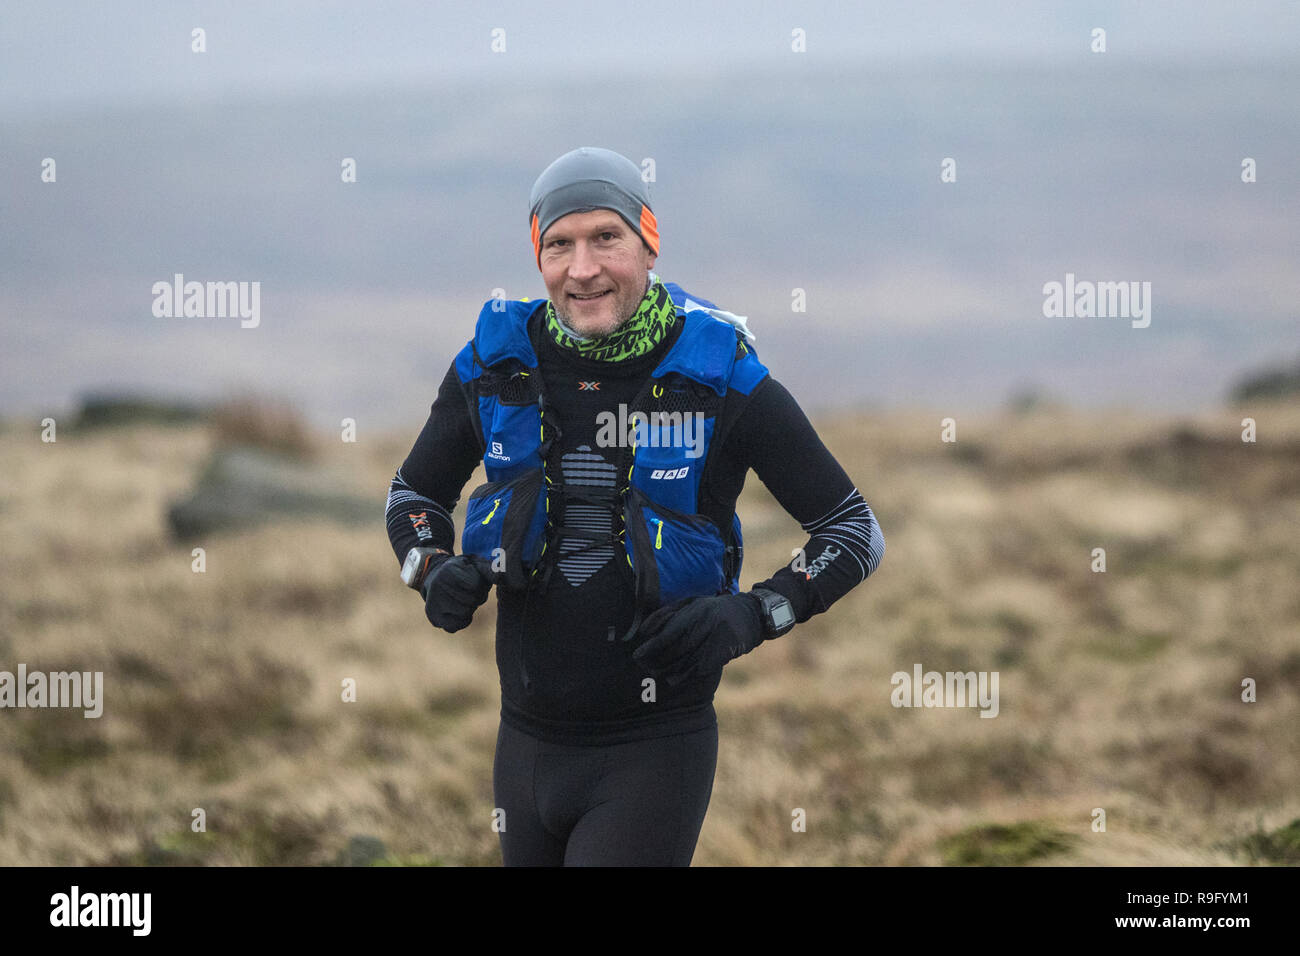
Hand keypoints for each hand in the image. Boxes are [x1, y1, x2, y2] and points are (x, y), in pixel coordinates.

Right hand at [422, 553, 494, 632]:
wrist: (435, 575)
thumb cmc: (461, 569)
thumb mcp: (473, 562)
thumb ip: (488, 568)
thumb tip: (500, 576)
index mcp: (448, 571)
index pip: (475, 585)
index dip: (481, 585)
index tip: (474, 580)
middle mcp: (437, 587)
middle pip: (472, 600)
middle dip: (477, 596)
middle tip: (469, 591)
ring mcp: (434, 603)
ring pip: (465, 613)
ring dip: (470, 607)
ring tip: (463, 598)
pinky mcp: (434, 618)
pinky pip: (455, 626)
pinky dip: (461, 620)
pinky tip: (458, 609)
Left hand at [632, 592, 764, 685]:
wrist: (750, 615)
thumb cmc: (713, 609)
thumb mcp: (691, 603)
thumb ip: (667, 614)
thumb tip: (644, 630)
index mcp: (697, 611)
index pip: (670, 632)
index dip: (652, 646)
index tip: (637, 655)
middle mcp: (707, 625)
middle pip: (677, 649)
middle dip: (657, 660)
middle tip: (643, 667)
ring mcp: (717, 640)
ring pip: (688, 661)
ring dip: (668, 671)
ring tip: (654, 674)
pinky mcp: (724, 653)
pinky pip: (701, 668)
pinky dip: (685, 676)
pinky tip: (673, 679)